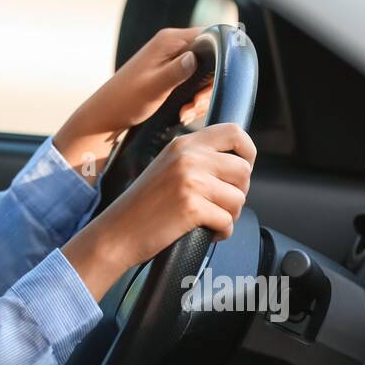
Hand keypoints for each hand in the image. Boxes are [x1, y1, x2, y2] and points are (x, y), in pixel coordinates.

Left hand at [53, 26, 212, 184]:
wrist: (106, 115)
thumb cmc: (126, 100)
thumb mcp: (154, 87)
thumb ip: (177, 70)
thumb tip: (196, 56)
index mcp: (170, 40)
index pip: (211, 35)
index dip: (221, 57)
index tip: (213, 83)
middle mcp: (172, 44)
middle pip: (211, 57)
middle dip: (208, 85)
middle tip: (195, 105)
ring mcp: (171, 58)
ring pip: (203, 74)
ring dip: (200, 96)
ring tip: (186, 113)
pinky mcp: (169, 72)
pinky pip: (192, 82)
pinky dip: (192, 99)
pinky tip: (183, 113)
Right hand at [63, 123, 255, 299]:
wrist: (117, 232)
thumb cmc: (143, 205)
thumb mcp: (168, 166)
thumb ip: (198, 158)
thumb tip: (239, 164)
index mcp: (183, 144)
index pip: (234, 132)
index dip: (247, 152)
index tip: (242, 169)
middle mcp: (188, 157)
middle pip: (243, 169)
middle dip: (239, 192)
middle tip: (220, 204)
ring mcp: (190, 181)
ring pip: (239, 198)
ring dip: (230, 215)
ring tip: (209, 218)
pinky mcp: (192, 207)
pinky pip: (228, 221)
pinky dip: (221, 232)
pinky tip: (206, 232)